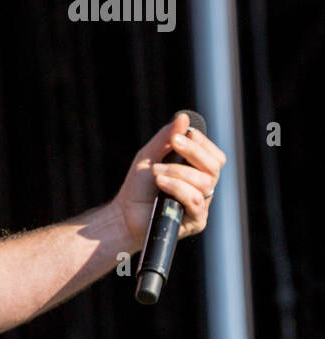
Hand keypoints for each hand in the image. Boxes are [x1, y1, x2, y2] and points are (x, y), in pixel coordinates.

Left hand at [112, 111, 226, 250]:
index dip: (203, 143)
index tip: (185, 134)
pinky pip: (195, 200)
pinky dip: (177, 187)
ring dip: (178, 172)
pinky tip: (160, 183)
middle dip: (193, 152)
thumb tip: (184, 117)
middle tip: (173, 144)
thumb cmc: (138, 186)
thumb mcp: (150, 156)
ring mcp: (201, 205)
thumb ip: (167, 138)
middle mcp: (204, 189)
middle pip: (215, 167)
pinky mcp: (196, 221)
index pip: (214, 156)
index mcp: (197, 173)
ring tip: (156, 172)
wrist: (124, 214)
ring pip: (205, 183)